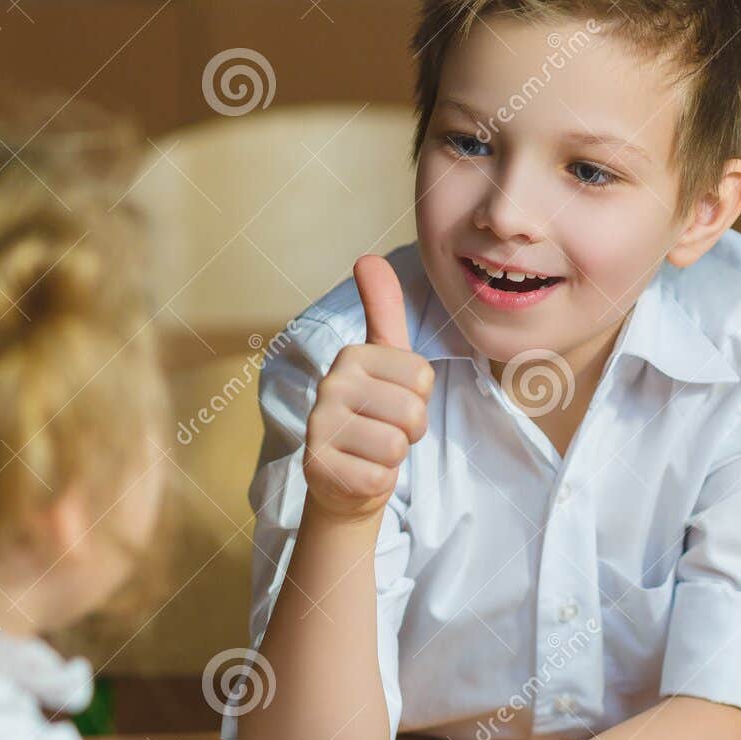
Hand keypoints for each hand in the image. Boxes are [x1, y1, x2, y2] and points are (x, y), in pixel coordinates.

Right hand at [303, 254, 434, 521]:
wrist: (343, 480)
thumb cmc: (373, 417)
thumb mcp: (385, 362)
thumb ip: (383, 309)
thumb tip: (367, 258)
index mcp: (351, 356)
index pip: (422, 379)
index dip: (419, 399)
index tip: (394, 403)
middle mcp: (329, 386)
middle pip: (411, 411)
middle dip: (410, 430)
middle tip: (385, 430)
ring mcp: (319, 427)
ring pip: (395, 446)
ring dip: (393, 457)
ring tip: (372, 451)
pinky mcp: (319, 468)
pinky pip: (379, 477)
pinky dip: (378, 482)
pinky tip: (359, 472)